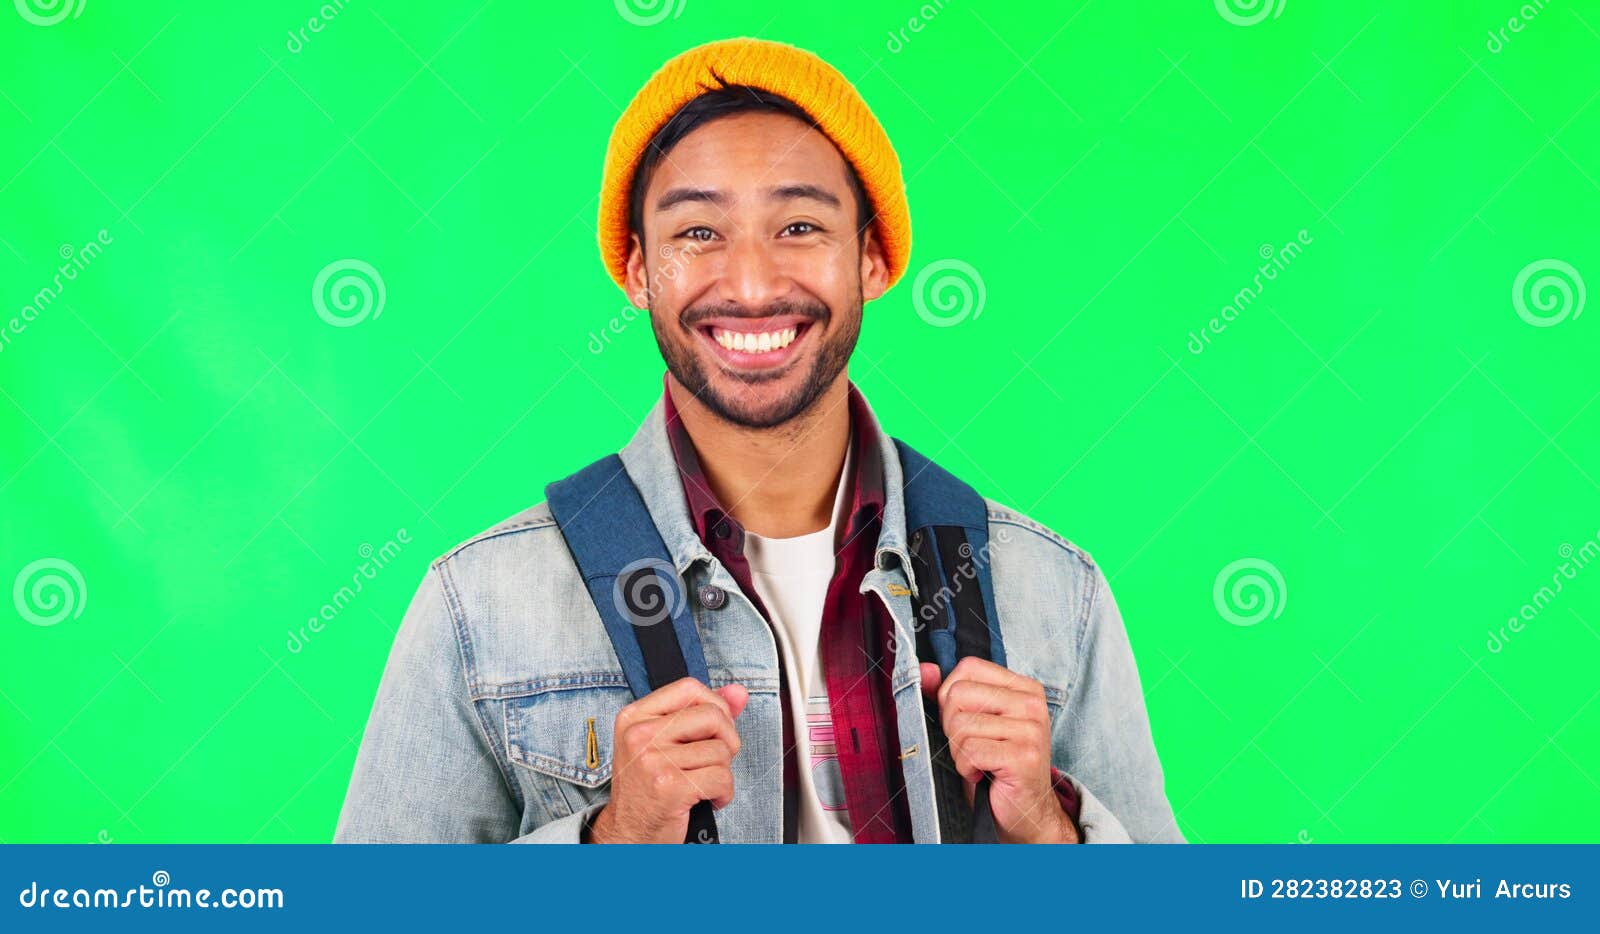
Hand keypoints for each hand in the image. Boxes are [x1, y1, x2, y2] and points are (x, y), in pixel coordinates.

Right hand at [585, 677, 747, 843]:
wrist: (629, 835)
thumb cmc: (649, 788)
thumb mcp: (666, 743)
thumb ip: (703, 713)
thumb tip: (739, 692)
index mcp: (635, 716)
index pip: (690, 688)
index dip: (714, 706)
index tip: (713, 730)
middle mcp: (639, 734)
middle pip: (712, 715)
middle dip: (727, 740)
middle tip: (714, 761)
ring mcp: (652, 760)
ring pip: (720, 750)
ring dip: (723, 772)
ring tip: (703, 784)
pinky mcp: (669, 787)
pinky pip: (722, 778)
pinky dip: (724, 793)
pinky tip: (707, 799)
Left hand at [921, 658, 1077, 843]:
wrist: (1023, 810)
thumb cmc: (995, 765)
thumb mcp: (971, 723)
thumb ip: (947, 695)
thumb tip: (925, 670)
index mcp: (1022, 687)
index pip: (968, 668)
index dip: (950, 696)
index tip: (965, 721)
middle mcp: (1032, 703)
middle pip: (958, 695)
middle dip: (951, 726)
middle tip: (971, 746)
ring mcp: (1031, 729)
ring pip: (961, 725)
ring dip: (959, 752)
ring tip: (978, 762)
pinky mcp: (1025, 756)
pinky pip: (970, 751)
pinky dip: (966, 767)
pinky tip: (982, 774)